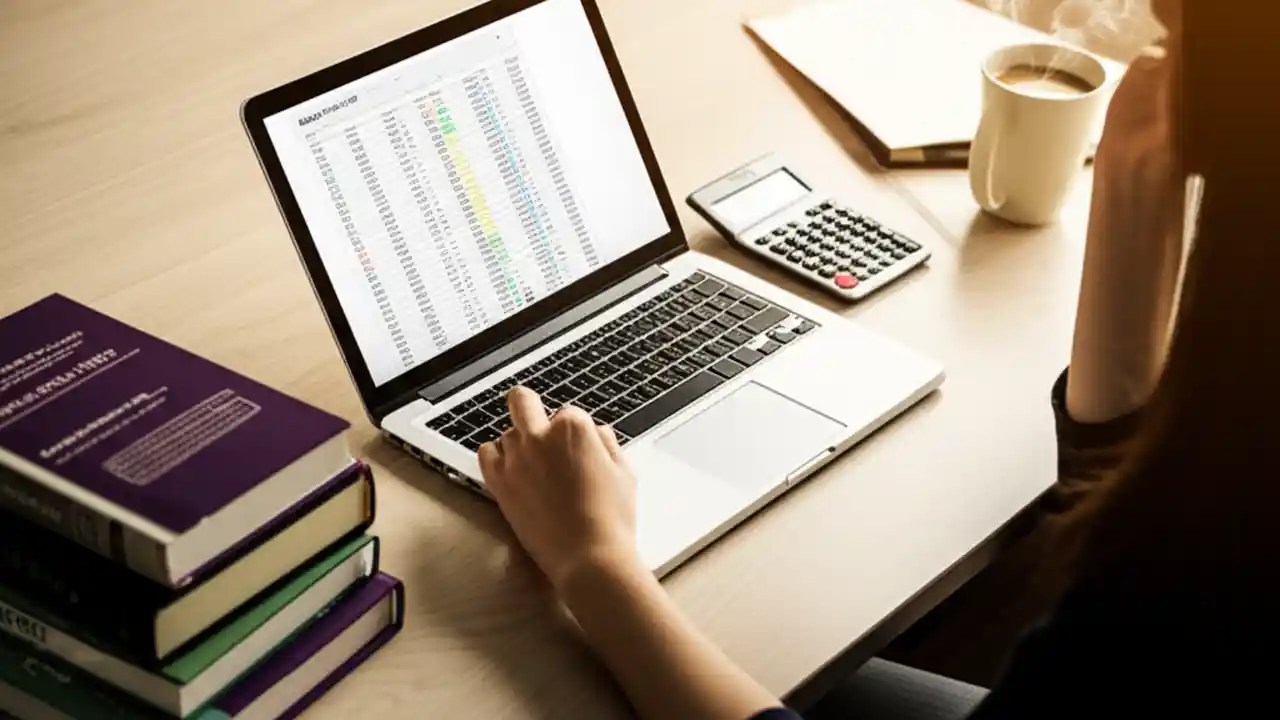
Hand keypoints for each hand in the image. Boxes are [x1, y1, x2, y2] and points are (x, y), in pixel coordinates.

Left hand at [478, 387, 640, 591]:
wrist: (589, 557)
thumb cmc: (611, 519)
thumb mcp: (624, 472)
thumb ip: (607, 444)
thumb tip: (597, 434)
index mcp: (573, 427)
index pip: (569, 412)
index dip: (575, 431)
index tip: (578, 449)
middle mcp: (540, 436)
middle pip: (523, 401)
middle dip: (531, 408)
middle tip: (539, 425)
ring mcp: (516, 458)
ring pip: (507, 432)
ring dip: (519, 441)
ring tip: (534, 465)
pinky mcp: (499, 482)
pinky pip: (485, 454)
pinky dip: (496, 457)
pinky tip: (511, 469)